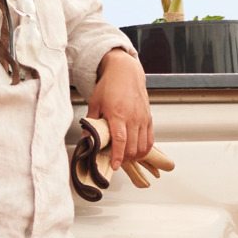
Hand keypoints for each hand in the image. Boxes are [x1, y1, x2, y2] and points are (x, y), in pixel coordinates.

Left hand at [87, 48, 152, 169]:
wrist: (125, 72)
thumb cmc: (110, 85)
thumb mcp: (95, 102)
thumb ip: (91, 122)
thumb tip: (87, 138)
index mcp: (118, 114)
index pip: (120, 141)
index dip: (118, 156)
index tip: (115, 165)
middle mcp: (133, 118)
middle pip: (133, 147)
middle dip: (125, 158)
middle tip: (116, 159)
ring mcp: (142, 118)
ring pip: (143, 146)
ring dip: (135, 155)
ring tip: (126, 156)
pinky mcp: (148, 118)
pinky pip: (150, 139)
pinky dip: (144, 148)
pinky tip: (137, 150)